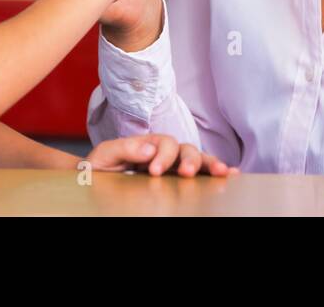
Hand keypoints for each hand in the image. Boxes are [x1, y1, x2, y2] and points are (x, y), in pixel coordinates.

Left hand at [85, 135, 236, 176]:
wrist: (93, 180)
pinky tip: (230, 174)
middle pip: (185, 149)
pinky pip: (200, 174)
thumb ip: (126, 147)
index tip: (154, 171)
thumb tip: (150, 149)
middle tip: (186, 173)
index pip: (165, 143)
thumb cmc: (100, 166)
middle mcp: (166, 153)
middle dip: (190, 159)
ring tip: (221, 172)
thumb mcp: (106, 153)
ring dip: (209, 164)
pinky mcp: (178, 181)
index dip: (163, 155)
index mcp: (150, 144)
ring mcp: (174, 167)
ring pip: (198, 159)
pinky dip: (215, 171)